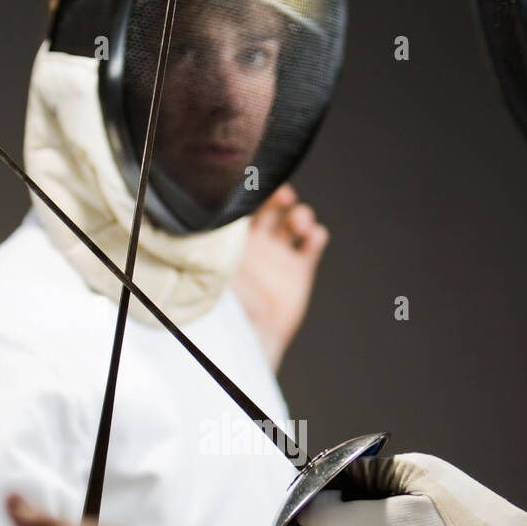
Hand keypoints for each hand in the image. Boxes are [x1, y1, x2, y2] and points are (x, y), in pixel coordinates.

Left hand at [231, 183, 328, 369]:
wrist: (250, 337)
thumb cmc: (228, 306)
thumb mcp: (218, 270)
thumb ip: (217, 245)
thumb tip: (210, 220)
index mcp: (234, 239)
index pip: (245, 204)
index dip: (255, 191)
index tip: (259, 188)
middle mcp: (258, 242)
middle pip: (273, 205)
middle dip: (280, 196)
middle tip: (284, 197)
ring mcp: (280, 255)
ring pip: (295, 220)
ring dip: (301, 215)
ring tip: (299, 225)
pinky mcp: (299, 270)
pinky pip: (313, 243)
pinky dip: (316, 235)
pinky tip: (312, 237)